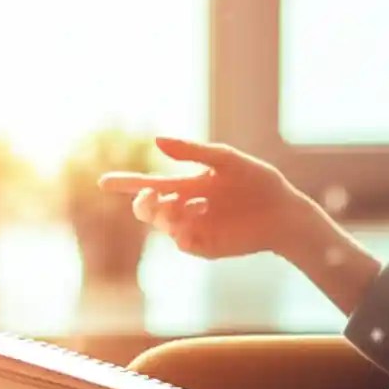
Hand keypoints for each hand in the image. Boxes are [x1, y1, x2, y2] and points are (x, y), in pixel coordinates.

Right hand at [98, 137, 313, 259]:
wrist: (284, 212)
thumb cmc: (259, 182)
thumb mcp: (226, 160)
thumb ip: (192, 151)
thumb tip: (156, 141)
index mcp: (188, 185)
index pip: (149, 185)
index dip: (126, 183)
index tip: (103, 182)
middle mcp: (186, 208)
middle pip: (147, 209)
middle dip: (143, 202)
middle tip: (154, 195)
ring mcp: (194, 229)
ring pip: (162, 224)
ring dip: (169, 213)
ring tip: (196, 204)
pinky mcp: (204, 247)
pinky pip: (180, 241)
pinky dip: (182, 230)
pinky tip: (198, 217)